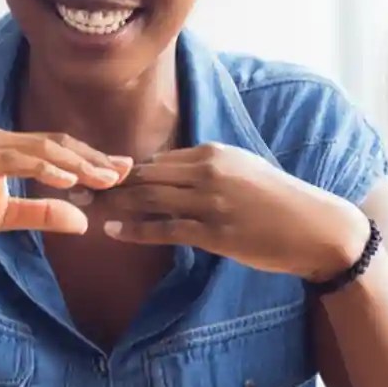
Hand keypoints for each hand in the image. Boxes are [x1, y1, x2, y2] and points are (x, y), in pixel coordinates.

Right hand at [0, 127, 131, 246]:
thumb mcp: (1, 216)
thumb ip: (39, 214)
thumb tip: (83, 220)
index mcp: (5, 147)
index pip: (57, 148)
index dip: (90, 158)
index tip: (121, 170)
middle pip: (57, 142)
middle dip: (93, 157)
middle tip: (125, 171)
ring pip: (41, 147)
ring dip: (76, 162)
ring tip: (104, 178)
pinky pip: (15, 159)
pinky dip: (44, 167)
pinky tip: (68, 179)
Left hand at [99, 143, 368, 280]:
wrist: (315, 227)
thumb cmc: (277, 201)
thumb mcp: (240, 171)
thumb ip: (204, 170)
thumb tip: (166, 174)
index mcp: (211, 154)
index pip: (154, 161)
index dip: (120, 170)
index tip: (91, 175)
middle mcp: (208, 172)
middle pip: (143, 176)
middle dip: (105, 183)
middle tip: (72, 187)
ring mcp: (211, 203)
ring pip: (149, 200)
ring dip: (112, 204)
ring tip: (82, 208)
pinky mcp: (216, 233)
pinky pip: (166, 229)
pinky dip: (136, 230)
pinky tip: (113, 232)